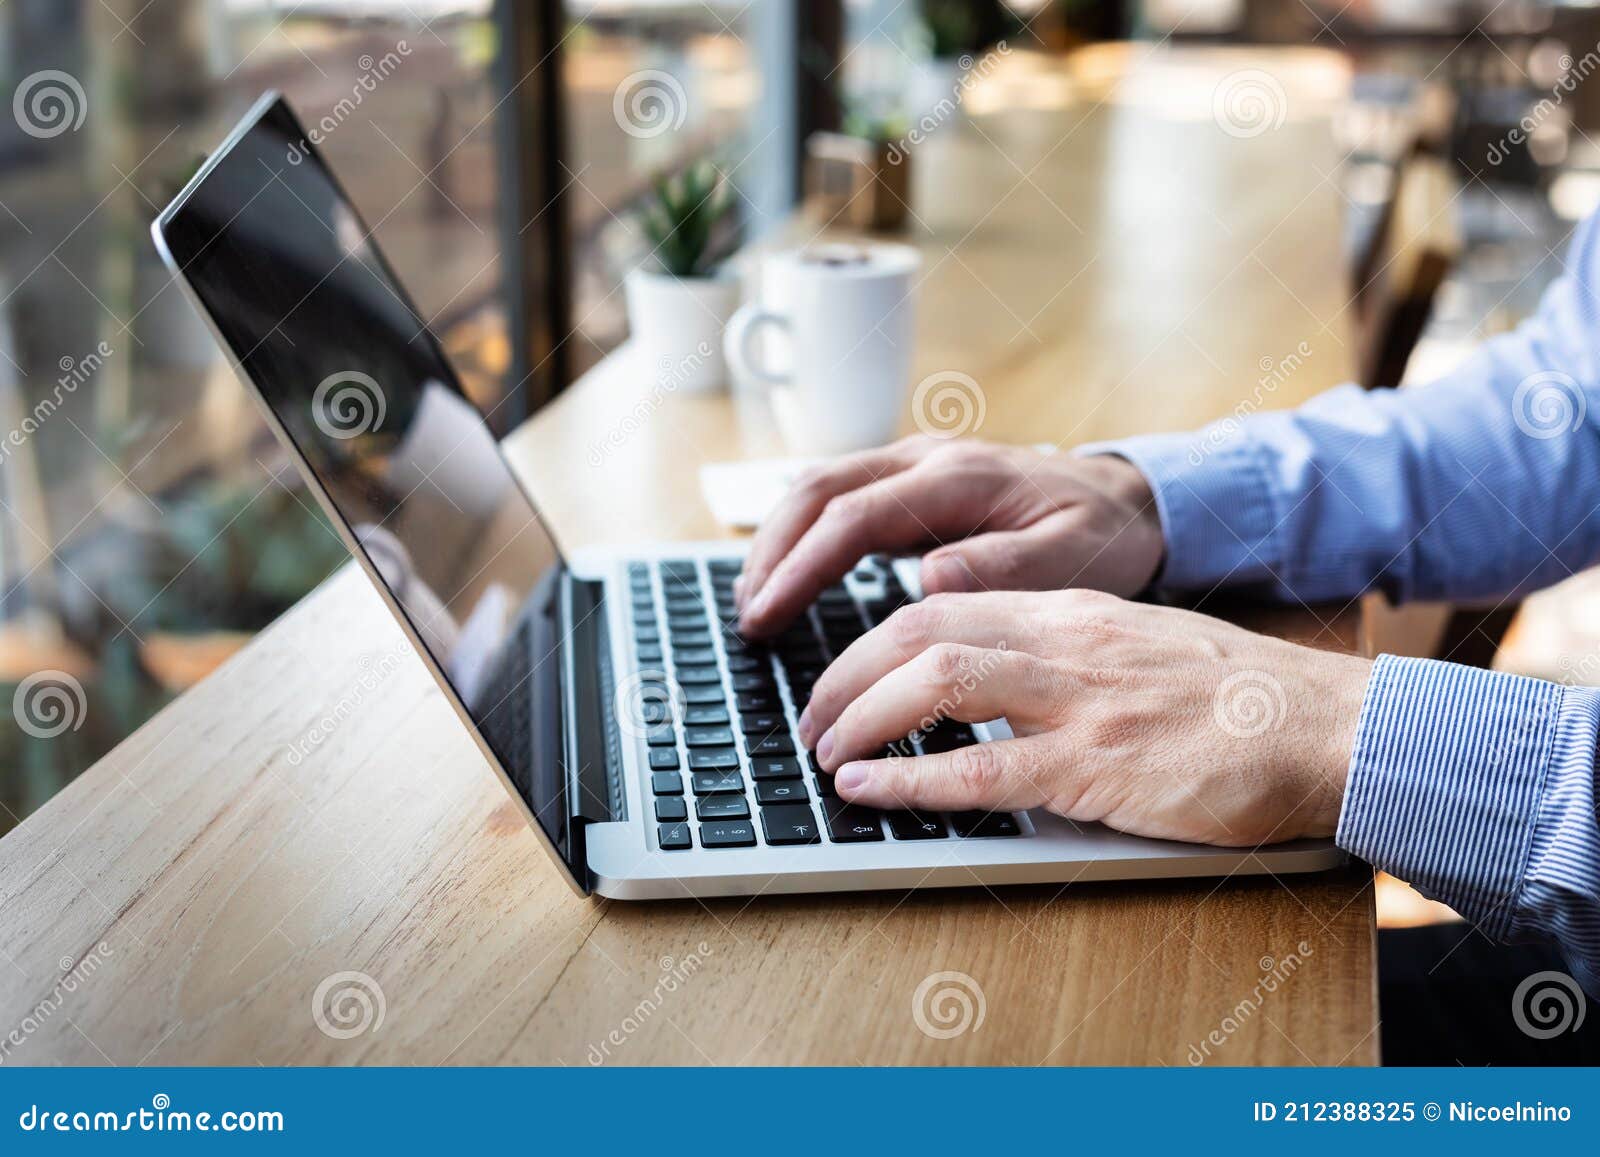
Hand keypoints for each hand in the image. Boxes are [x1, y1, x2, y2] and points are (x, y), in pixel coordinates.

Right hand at [735, 436, 1163, 636]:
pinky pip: (838, 497)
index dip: (802, 565)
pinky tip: (786, 574)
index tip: (768, 611)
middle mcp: (924, 459)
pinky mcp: (911, 481)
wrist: (1128, 497)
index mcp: (957, 478)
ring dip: (777, 540)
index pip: (853, 515)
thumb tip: (930, 579)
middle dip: (771, 552)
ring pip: (817, 487)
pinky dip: (801, 533)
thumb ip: (1003, 567)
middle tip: (746, 615)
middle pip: (817, 490)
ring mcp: (913, 464)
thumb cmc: (1101, 534)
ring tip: (752, 600)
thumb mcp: (1071, 559)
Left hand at [795, 590, 1371, 846]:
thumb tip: (989, 680)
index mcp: (1071, 613)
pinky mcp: (1100, 768)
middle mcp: (1064, 642)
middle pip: (918, 631)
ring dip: (860, 717)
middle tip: (811, 717)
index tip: (841, 675)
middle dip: (845, 674)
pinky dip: (909, 780)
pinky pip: (982, 771)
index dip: (872, 640)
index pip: (942, 604)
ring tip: (824, 752)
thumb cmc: (1237, 699)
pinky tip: (868, 791)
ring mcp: (1080, 702)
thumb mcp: (1137, 647)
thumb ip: (1063, 653)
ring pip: (936, 684)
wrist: (1326, 726)